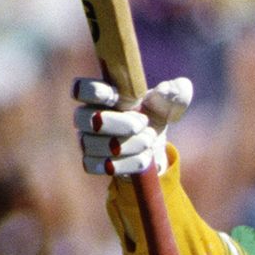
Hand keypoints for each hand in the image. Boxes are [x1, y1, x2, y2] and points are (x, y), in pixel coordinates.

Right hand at [73, 76, 190, 178]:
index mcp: (100, 95)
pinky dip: (128, 164)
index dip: (93, 92)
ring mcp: (87, 141)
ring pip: (99, 146)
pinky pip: (103, 166)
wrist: (152, 147)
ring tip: (149, 140)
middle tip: (143, 124)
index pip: (81, 89)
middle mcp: (87, 117)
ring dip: (130, 144)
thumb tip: (173, 89)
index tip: (114, 97)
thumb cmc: (153, 115)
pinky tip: (145, 159)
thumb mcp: (167, 103)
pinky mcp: (92, 163)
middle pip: (90, 120)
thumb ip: (173, 93)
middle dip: (121, 124)